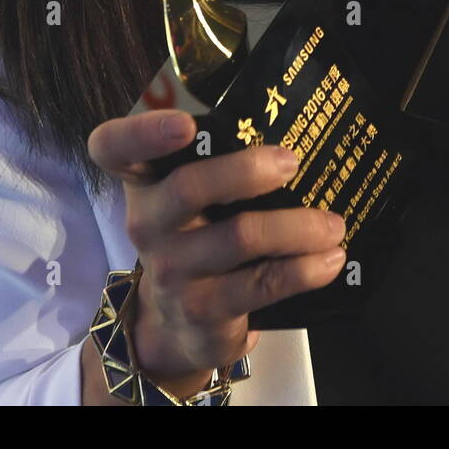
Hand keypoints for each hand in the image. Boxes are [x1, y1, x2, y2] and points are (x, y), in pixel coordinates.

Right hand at [87, 110, 346, 391]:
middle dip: (246, 171)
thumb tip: (297, 128)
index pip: (114, 148)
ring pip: (239, 237)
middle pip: (189, 187)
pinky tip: (331, 259)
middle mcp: (147, 222)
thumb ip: (219, 161)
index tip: (184, 122)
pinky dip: (304, 269)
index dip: (143, 132)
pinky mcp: (204, 310)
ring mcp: (173, 270)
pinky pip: (262, 284)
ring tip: (334, 224)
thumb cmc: (194, 236)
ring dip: (297, 227)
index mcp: (143, 181)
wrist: (177, 326)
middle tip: (292, 162)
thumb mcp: (189, 198)